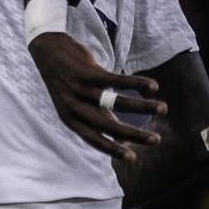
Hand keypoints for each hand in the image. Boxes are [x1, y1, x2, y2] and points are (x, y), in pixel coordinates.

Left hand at [29, 31, 162, 161]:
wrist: (46, 50)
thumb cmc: (66, 81)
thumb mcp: (77, 103)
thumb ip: (98, 119)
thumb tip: (120, 140)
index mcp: (70, 118)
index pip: (93, 138)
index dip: (113, 149)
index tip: (133, 158)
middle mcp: (72, 106)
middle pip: (107, 125)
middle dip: (133, 135)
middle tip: (156, 141)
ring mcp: (78, 89)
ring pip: (115, 102)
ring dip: (142, 107)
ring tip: (163, 109)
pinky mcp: (86, 72)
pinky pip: (116, 80)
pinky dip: (136, 83)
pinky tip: (153, 87)